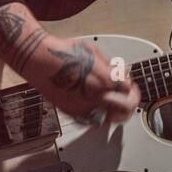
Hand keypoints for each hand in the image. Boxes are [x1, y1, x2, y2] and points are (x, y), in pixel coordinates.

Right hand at [0, 3, 140, 125]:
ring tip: (116, 103)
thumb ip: (109, 66)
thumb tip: (117, 72)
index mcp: (107, 80)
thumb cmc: (63, 52)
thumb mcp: (94, 51)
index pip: (128, 88)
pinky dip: (99, 115)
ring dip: (117, 112)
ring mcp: (84, 107)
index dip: (129, 84)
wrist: (39, 59)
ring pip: (110, 119)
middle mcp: (98, 96)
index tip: (128, 82)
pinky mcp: (72, 112)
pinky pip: (92, 120)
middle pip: (126, 109)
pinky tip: (99, 107)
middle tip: (130, 96)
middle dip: (131, 102)